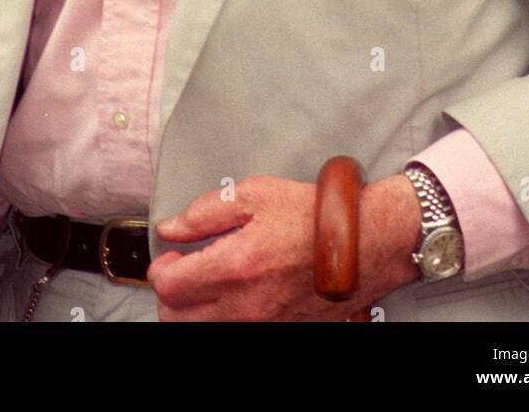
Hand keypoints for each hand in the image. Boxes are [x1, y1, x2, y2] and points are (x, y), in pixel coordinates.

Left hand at [149, 172, 420, 321]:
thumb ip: (205, 212)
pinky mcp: (281, 332)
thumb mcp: (256, 194)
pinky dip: (226, 320)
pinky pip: (238, 335)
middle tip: (186, 271)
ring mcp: (264, 325)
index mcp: (235, 265)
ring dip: (194, 313)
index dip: (163, 268)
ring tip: (207, 286)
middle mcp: (245, 305)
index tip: (174, 253)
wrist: (365, 243)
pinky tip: (235, 298)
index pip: (169, 286)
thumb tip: (171, 228)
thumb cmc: (314, 216)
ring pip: (203, 333)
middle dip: (172, 295)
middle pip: (177, 320)